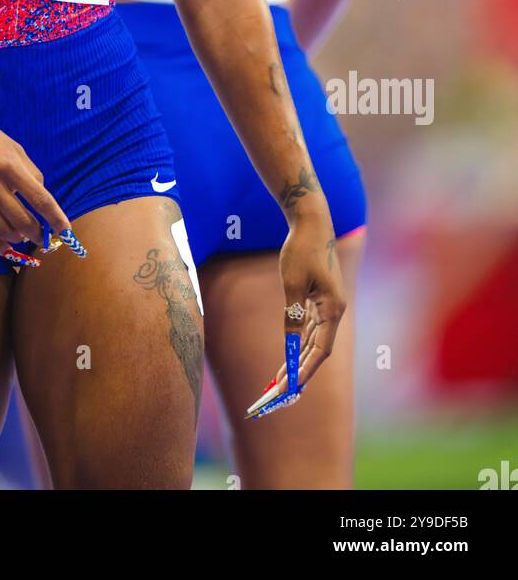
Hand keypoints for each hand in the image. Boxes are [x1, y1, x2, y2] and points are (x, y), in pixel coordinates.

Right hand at [0, 96, 70, 260]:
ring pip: (2, 230)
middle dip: (37, 233)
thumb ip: (30, 172)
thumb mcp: (13, 147)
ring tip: (23, 236)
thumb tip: (41, 198)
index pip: (39, 198)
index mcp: (9, 166)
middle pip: (22, 220)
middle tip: (42, 237)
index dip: (55, 218)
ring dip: (18, 238)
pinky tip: (5, 247)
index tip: (65, 230)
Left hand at [259, 205, 346, 403]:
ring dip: (298, 361)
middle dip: (299, 373)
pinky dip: (300, 342)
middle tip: (278, 393)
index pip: (321, 351)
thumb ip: (292, 316)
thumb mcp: (292, 283)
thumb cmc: (301, 248)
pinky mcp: (320, 298)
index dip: (305, 372)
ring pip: (314, 341)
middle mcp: (334, 310)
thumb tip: (290, 346)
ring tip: (279, 382)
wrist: (310, 220)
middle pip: (317, 350)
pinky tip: (289, 355)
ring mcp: (328, 305)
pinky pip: (311, 328)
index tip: (289, 389)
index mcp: (333, 308)